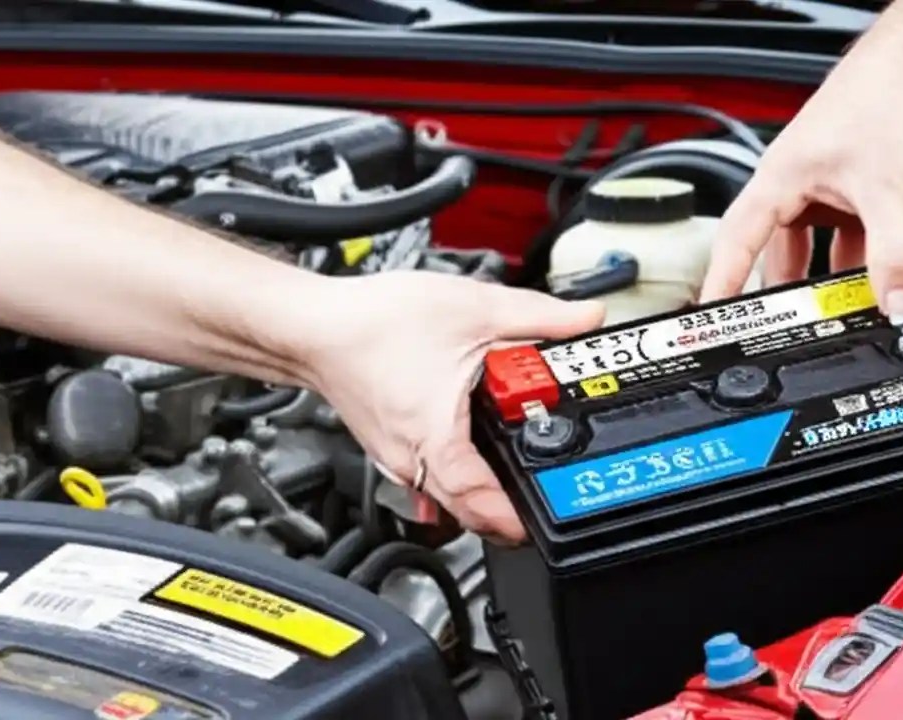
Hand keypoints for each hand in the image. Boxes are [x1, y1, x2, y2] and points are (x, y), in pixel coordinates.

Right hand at [298, 271, 603, 543]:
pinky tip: (475, 452)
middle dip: (508, 511)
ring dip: (484, 492)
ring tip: (518, 470)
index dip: (516, 519)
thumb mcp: (474, 308)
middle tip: (546, 497)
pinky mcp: (391, 446)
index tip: (546, 522)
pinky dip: (458, 474)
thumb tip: (586, 320)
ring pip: (449, 497)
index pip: (481, 504)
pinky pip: (430, 478)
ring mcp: (398, 459)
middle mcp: (412, 460)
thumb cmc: (375, 322)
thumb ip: (540, 316)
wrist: (317, 323)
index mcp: (434, 437)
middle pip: (469, 511)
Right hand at [700, 45, 902, 315]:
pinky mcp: (847, 191)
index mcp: (776, 182)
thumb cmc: (879, 102)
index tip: (711, 321)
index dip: (722, 284)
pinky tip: (870, 282)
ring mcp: (819, 191)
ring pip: (811, 250)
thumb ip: (892, 253)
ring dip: (823, 280)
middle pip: (773, 255)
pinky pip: (841, 239)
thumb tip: (894, 301)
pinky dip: (854, 262)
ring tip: (830, 314)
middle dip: (781, 295)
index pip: (735, 244)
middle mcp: (790, 188)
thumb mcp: (886, 190)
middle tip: (780, 331)